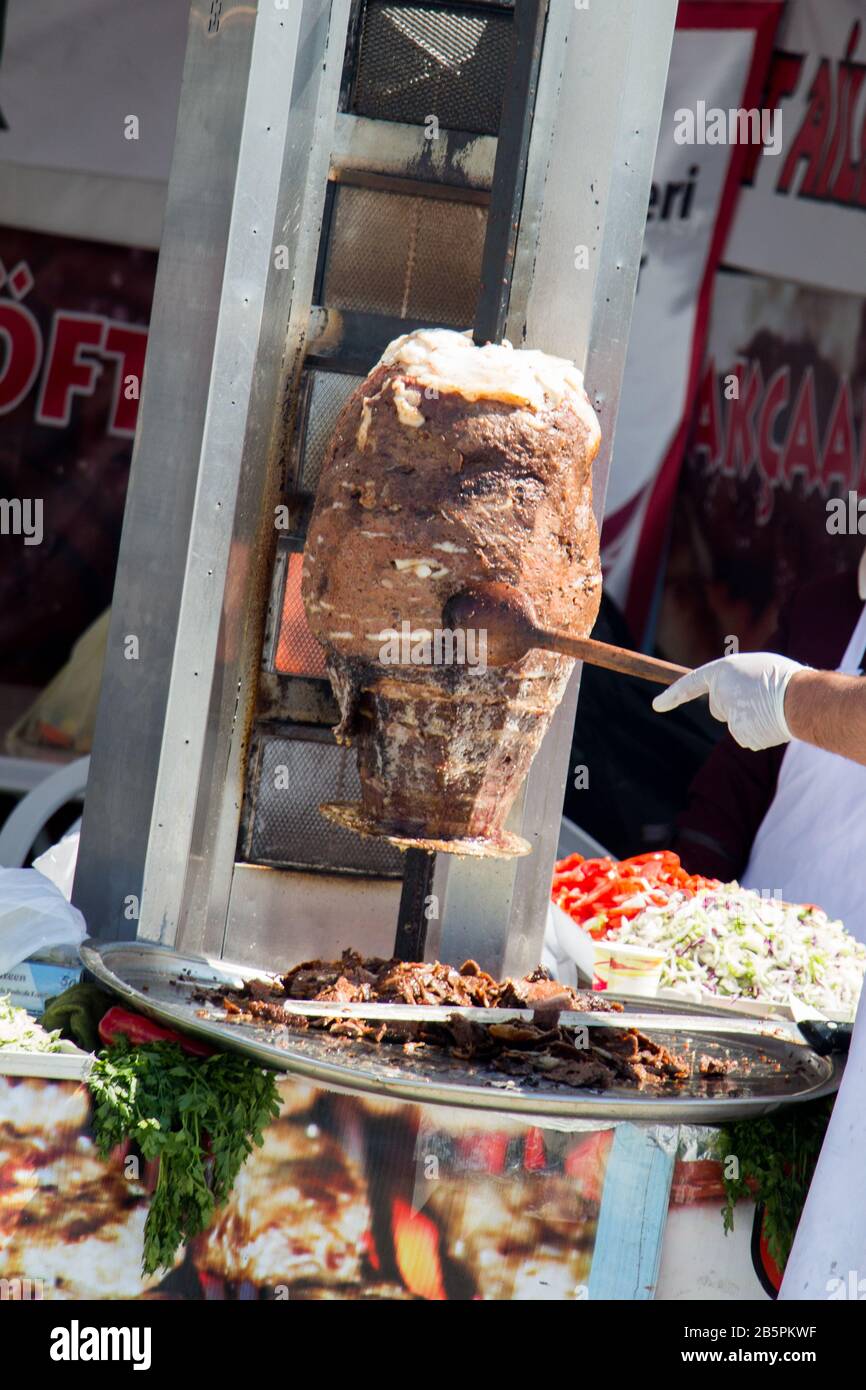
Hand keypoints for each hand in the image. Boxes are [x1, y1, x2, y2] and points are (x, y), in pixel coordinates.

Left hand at [652, 652, 806, 749]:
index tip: (656, 705)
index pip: (689, 683)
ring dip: (750, 718)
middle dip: (733, 706)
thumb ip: (738, 680)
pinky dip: (759, 731)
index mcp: (722, 671)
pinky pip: (747, 735)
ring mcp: (728, 715)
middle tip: (757, 698)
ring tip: (771, 708)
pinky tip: (772, 722)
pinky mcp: (740, 734)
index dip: (673, 694)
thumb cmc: (783, 677)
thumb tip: (737, 696)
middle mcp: (720, 693)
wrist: (800, 697)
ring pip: (735, 722)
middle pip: (718, 707)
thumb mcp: (755, 668)